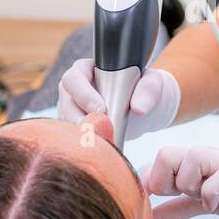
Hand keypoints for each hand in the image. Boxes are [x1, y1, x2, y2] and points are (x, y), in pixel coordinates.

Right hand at [57, 58, 180, 139]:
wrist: (144, 110)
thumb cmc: (144, 90)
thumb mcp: (152, 84)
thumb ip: (148, 90)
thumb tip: (139, 109)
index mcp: (87, 70)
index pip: (73, 78)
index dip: (83, 94)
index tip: (100, 109)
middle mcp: (74, 90)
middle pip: (66, 105)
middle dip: (80, 120)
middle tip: (98, 132)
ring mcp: (72, 111)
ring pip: (67, 124)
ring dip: (82, 135)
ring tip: (102, 143)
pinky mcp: (76, 129)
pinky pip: (73, 138)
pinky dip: (85, 144)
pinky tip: (101, 148)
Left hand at [144, 146, 218, 218]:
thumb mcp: (203, 203)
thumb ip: (176, 209)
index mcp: (193, 161)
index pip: (157, 161)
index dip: (153, 183)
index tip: (167, 200)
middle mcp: (205, 157)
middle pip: (164, 154)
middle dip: (165, 182)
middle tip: (183, 197)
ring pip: (188, 160)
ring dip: (188, 186)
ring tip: (204, 199)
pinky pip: (214, 179)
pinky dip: (209, 195)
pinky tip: (215, 206)